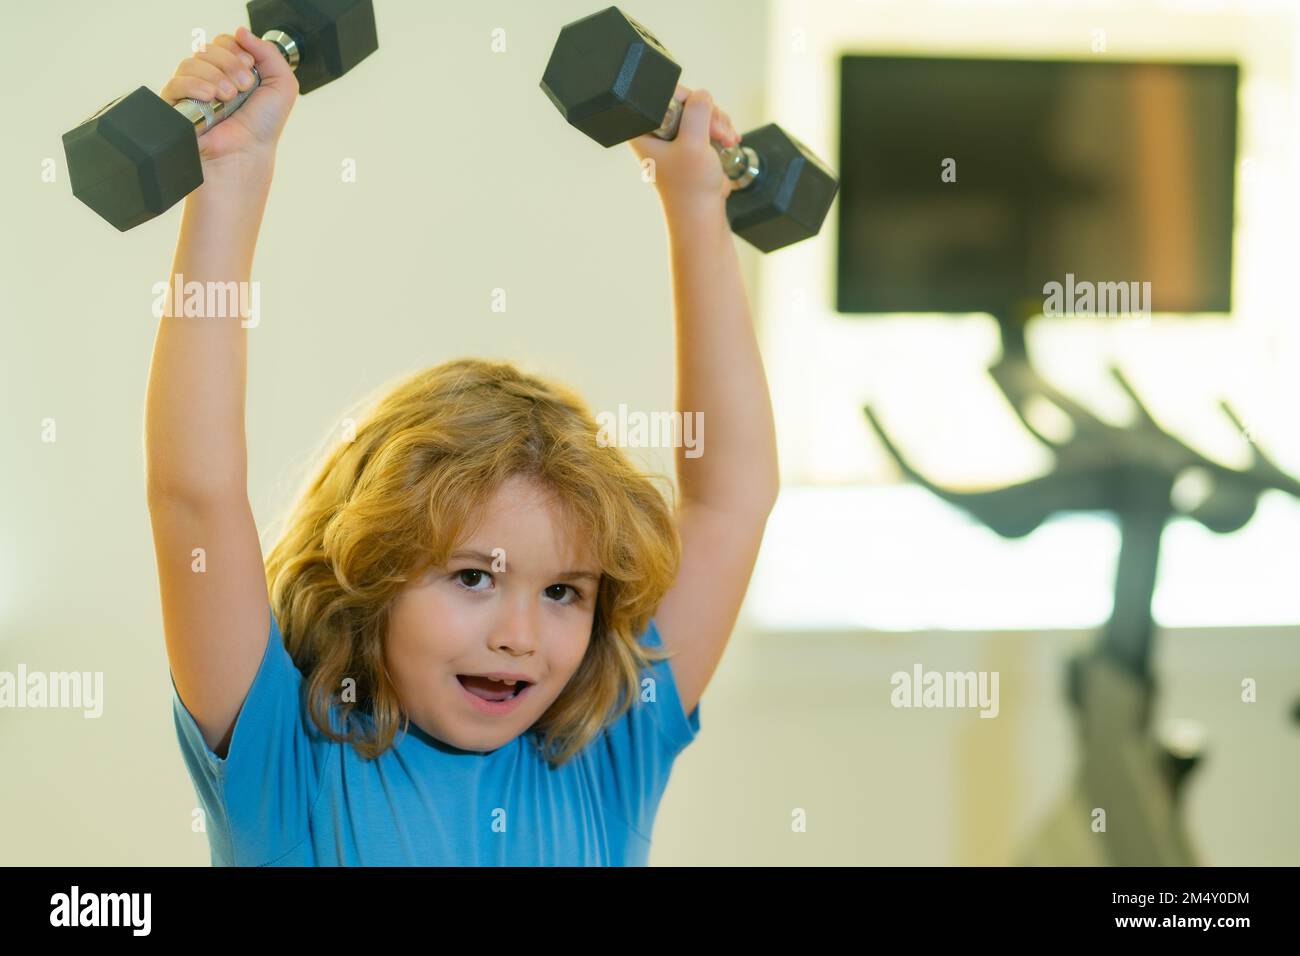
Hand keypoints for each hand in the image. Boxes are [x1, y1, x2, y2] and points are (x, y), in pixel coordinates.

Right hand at [159, 26, 298, 174]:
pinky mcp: (176, 105)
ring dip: (214, 76)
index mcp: (232, 71)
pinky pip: (175, 82)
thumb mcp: (282, 86)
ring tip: (228, 96)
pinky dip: (193, 85)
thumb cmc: (263, 127)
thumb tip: (242, 32)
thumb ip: (269, 53)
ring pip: (191, 62)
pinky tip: (209, 97)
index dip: (235, 50)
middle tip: (243, 86)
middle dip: (229, 63)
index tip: (250, 69)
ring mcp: (192, 90)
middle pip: (208, 49)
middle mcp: (211, 78)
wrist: (247, 153)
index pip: (224, 43)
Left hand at [628, 85, 739, 218]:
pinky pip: (707, 124)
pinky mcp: (691, 144)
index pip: (662, 95)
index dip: (685, 99)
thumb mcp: (693, 144)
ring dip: (718, 122)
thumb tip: (703, 95)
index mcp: (645, 132)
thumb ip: (697, 113)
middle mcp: (657, 132)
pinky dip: (720, 129)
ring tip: (726, 139)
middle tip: (717, 131)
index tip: (699, 114)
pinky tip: (728, 140)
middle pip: (685, 101)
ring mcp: (675, 138)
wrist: (702, 213)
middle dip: (707, 113)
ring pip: (699, 111)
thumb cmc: (690, 188)